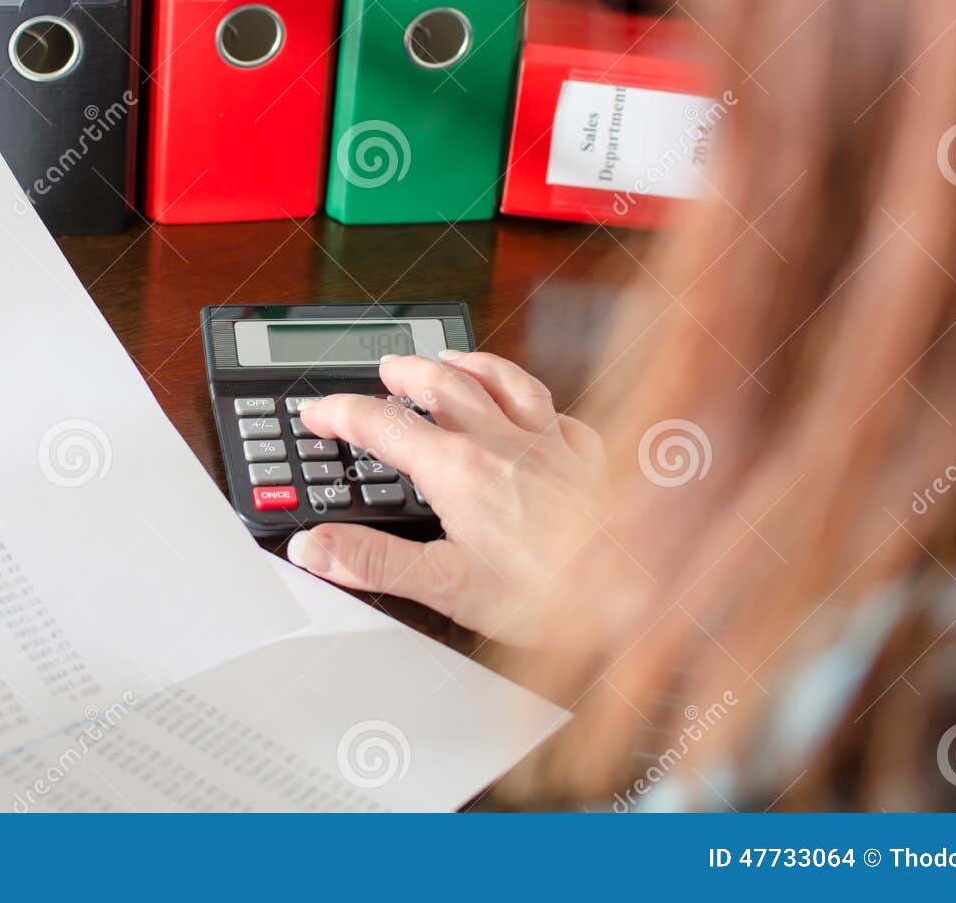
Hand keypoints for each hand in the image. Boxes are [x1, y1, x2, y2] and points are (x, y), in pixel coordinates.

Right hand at [292, 352, 607, 643]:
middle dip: (404, 371)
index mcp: (459, 470)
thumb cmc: (553, 596)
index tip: (318, 413)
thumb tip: (315, 547)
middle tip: (382, 371)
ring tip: (448, 359)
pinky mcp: (589, 458)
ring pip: (502, 381)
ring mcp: (550, 445)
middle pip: (442, 383)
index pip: (382, 424)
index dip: (340, 413)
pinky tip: (534, 409)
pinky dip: (535, 402)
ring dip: (467, 365)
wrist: (640, 591)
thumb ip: (374, 562)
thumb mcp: (446, 587)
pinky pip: (558, 412)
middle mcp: (503, 443)